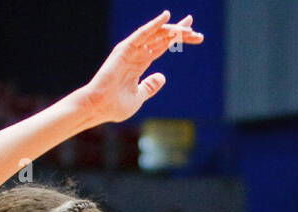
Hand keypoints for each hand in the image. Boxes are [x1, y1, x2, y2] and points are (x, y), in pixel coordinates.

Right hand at [77, 11, 203, 125]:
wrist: (99, 107)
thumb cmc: (115, 105)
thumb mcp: (139, 96)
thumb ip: (150, 86)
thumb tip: (162, 77)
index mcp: (140, 62)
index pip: (163, 46)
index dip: (178, 40)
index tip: (195, 36)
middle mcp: (137, 53)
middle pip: (163, 39)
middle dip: (180, 34)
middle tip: (198, 34)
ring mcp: (131, 50)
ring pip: (156, 35)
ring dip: (172, 30)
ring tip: (189, 25)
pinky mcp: (125, 49)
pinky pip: (142, 34)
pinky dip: (154, 25)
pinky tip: (166, 17)